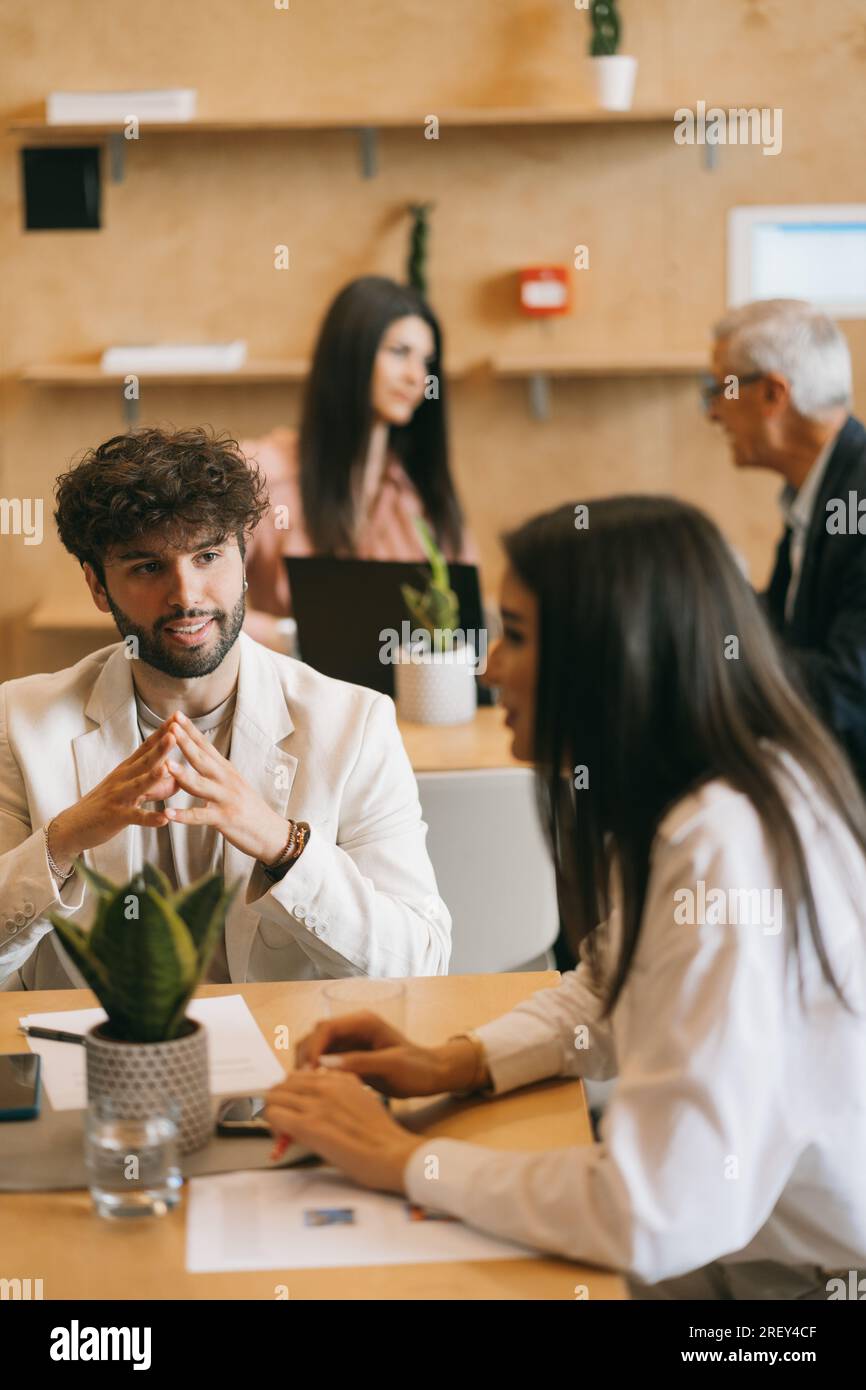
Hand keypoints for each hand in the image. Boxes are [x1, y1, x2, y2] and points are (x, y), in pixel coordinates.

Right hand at [49, 723, 181, 863]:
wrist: (73, 826)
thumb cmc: (105, 806)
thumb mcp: (130, 792)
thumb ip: (154, 786)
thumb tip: (178, 780)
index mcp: (126, 769)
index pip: (146, 747)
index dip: (161, 732)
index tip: (176, 717)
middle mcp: (122, 779)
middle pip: (144, 761)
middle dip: (160, 747)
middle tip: (175, 731)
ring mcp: (118, 797)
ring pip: (138, 785)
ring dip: (153, 777)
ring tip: (167, 768)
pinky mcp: (116, 817)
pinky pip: (135, 817)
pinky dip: (150, 819)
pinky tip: (164, 819)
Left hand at [161, 711, 288, 863]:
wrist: (272, 833)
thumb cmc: (250, 809)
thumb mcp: (235, 784)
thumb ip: (217, 771)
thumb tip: (201, 755)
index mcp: (227, 771)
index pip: (206, 746)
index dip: (191, 731)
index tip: (176, 715)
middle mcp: (227, 781)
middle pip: (202, 759)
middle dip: (185, 743)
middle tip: (170, 727)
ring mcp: (226, 799)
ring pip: (201, 785)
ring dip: (183, 775)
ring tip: (167, 765)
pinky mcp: (225, 819)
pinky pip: (201, 817)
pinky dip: (184, 816)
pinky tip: (168, 814)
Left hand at [263, 1069, 423, 1192]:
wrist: (393, 1152)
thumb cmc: (381, 1134)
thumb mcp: (362, 1098)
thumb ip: (339, 1092)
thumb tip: (318, 1099)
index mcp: (338, 1078)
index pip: (297, 1076)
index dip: (290, 1094)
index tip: (292, 1109)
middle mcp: (325, 1086)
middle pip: (281, 1085)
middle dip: (278, 1103)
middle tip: (283, 1122)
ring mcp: (316, 1104)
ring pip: (273, 1098)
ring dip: (273, 1114)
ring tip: (283, 1132)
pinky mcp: (309, 1126)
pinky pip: (274, 1116)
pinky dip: (273, 1127)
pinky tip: (283, 1140)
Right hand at [294, 1010, 482, 1097]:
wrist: (432, 1075)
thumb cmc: (417, 1069)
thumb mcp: (391, 1066)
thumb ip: (359, 1063)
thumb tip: (324, 1065)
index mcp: (363, 1022)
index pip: (326, 1028)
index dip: (313, 1048)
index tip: (308, 1072)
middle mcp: (353, 1028)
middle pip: (316, 1036)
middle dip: (305, 1057)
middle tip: (301, 1084)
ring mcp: (350, 1042)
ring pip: (317, 1049)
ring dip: (308, 1065)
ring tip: (305, 1088)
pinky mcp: (349, 1057)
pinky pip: (325, 1061)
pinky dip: (316, 1073)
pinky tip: (315, 1089)